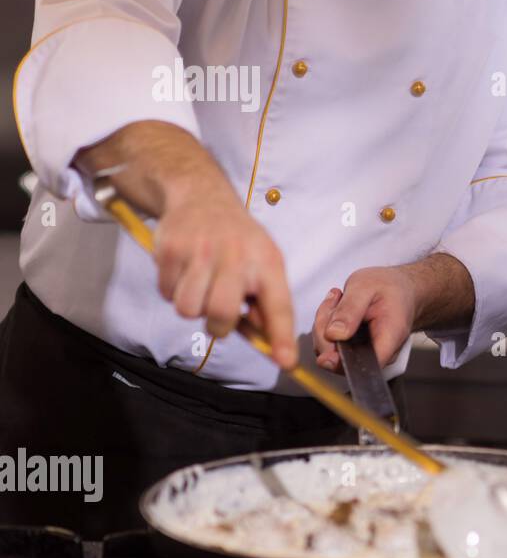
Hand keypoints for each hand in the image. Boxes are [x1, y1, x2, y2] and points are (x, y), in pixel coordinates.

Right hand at [75, 121, 298, 367]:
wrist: (201, 196)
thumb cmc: (238, 239)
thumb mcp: (263, 262)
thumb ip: (265, 302)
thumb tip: (266, 341)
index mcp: (267, 261)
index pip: (278, 305)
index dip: (281, 337)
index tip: (286, 362)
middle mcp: (237, 255)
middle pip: (222, 314)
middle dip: (218, 324)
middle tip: (218, 311)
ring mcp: (201, 251)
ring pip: (189, 309)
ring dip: (193, 306)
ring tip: (201, 285)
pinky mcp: (171, 250)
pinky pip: (167, 293)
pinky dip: (174, 290)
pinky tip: (185, 270)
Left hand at [312, 266, 418, 372]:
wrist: (400, 289)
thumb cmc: (389, 287)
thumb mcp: (366, 287)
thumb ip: (349, 310)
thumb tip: (333, 334)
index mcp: (390, 338)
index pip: (363, 364)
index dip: (339, 359)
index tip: (330, 335)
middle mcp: (378, 353)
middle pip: (339, 358)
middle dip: (325, 329)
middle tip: (335, 300)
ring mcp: (365, 354)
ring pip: (329, 351)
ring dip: (324, 324)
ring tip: (338, 299)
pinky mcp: (353, 351)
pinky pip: (329, 346)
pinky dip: (325, 326)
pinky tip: (336, 308)